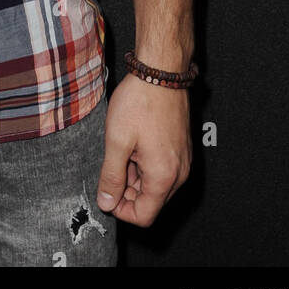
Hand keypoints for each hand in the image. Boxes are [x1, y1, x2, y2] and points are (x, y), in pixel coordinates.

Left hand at [95, 73, 191, 226]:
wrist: (161, 72)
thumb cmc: (140, 102)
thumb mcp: (117, 141)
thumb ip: (111, 176)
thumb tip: (106, 203)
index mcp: (164, 177)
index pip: (144, 216)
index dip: (121, 210)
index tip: (106, 192)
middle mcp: (179, 173)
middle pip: (151, 202)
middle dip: (127, 191)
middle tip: (110, 165)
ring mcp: (182, 161)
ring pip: (156, 185)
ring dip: (135, 176)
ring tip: (121, 149)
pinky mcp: (181, 149)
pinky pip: (163, 169)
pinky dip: (145, 164)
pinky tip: (133, 143)